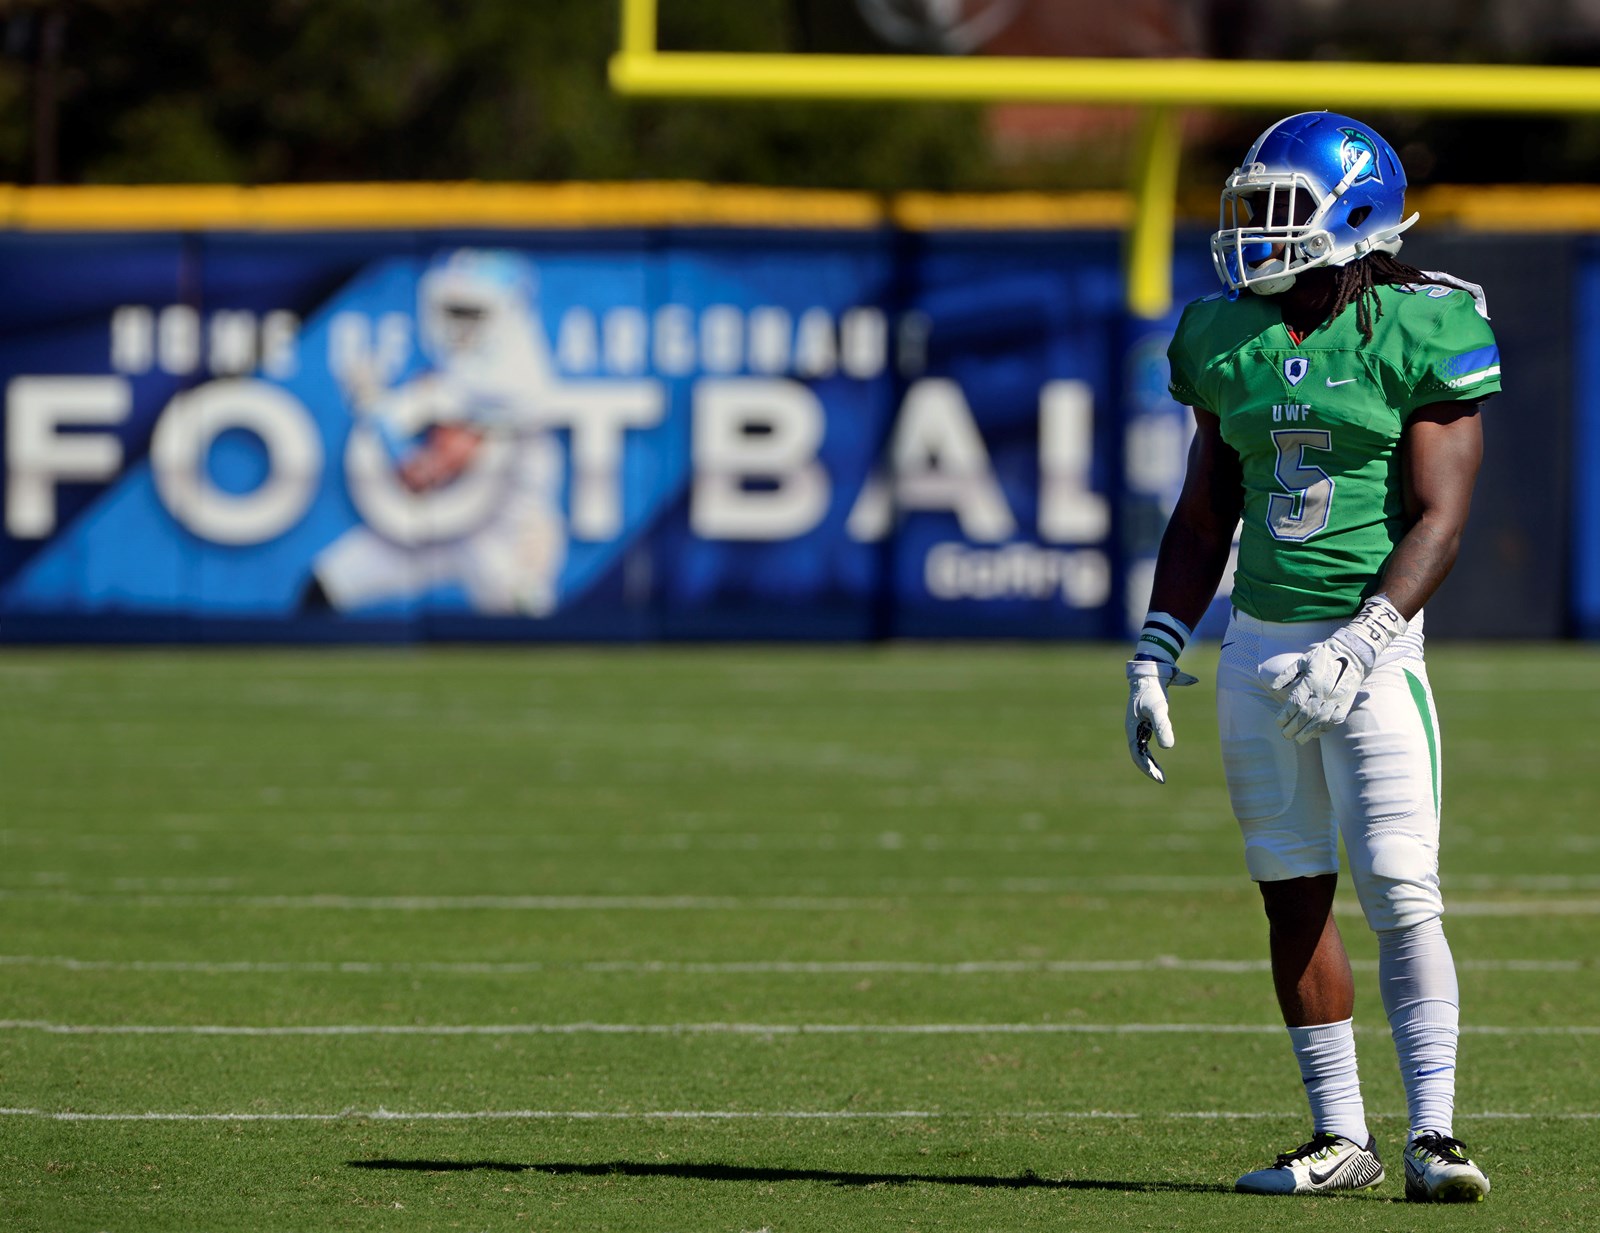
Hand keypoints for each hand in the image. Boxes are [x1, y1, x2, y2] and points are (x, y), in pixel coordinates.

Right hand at [1125, 659, 1197, 784]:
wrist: (1149, 674)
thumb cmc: (1151, 691)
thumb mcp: (1158, 709)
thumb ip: (1163, 726)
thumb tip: (1168, 747)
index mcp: (1132, 728)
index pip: (1137, 754)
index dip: (1146, 767)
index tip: (1158, 778)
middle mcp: (1133, 729)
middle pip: (1138, 754)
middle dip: (1148, 767)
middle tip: (1161, 779)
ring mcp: (1138, 726)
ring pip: (1142, 749)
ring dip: (1150, 761)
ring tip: (1160, 773)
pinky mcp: (1145, 721)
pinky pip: (1146, 741)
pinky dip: (1152, 751)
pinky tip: (1160, 754)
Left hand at [1270, 596, 1407, 743]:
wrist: (1353, 653)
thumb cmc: (1324, 656)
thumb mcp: (1303, 660)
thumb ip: (1287, 674)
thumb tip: (1273, 687)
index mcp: (1312, 680)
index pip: (1295, 703)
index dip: (1285, 715)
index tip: (1278, 723)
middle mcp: (1324, 691)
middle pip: (1305, 715)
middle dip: (1293, 727)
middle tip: (1285, 734)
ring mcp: (1337, 698)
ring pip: (1320, 720)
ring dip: (1308, 732)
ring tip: (1298, 739)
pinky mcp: (1346, 702)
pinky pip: (1335, 720)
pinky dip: (1325, 729)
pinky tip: (1316, 734)